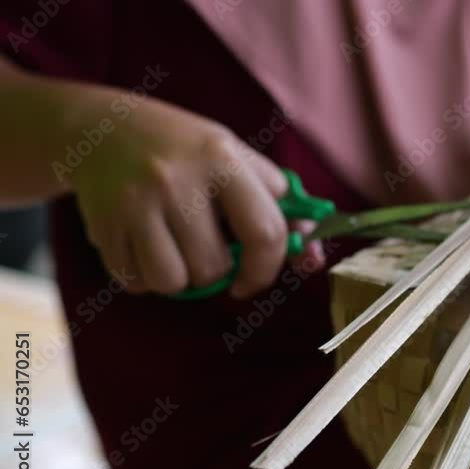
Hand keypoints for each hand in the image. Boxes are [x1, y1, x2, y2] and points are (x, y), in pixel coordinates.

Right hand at [58, 84, 289, 297]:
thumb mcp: (235, 160)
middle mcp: (178, 179)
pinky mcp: (102, 224)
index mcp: (222, 158)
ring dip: (178, 276)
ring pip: (173, 282)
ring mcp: (135, 202)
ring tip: (172, 245)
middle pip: (214, 267)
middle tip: (204, 245)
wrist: (100, 127)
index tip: (253, 277)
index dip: (266, 268)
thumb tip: (311, 256)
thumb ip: (279, 206)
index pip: (265, 232)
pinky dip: (143, 276)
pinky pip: (135, 283)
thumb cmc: (185, 151)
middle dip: (216, 270)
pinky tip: (142, 244)